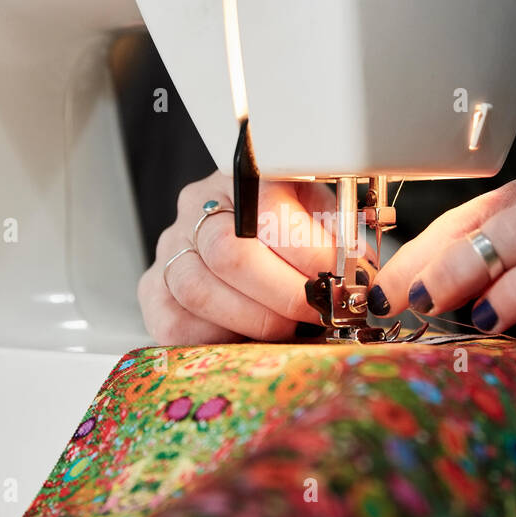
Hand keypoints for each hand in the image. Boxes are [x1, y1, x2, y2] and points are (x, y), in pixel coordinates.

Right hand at [138, 170, 359, 344]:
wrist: (239, 246)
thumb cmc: (288, 236)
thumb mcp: (319, 219)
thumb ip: (338, 238)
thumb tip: (363, 275)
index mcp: (244, 178)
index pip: (268, 209)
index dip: (308, 252)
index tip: (340, 282)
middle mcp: (198, 207)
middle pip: (230, 252)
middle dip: (284, 294)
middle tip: (318, 313)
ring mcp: (170, 248)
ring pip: (200, 290)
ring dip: (255, 320)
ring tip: (289, 329)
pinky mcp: (152, 291)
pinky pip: (176, 323)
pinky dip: (219, 338)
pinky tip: (247, 338)